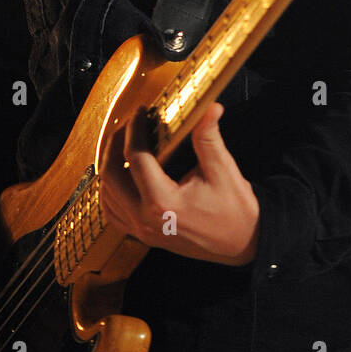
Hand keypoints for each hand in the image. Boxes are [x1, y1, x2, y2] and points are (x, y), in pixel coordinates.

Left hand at [98, 102, 259, 265]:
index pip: (135, 157)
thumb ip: (208, 138)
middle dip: (114, 145)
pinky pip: (113, 214)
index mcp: (163, 202)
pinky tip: (120, 177)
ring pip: (106, 196)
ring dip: (109, 167)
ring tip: (122, 145)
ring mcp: (142, 231)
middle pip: (110, 176)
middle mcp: (146, 219)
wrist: (244, 244)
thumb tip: (209, 108)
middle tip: (128, 125)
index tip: (141, 112)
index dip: (134, 129)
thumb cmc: (236, 211)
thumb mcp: (224, 171)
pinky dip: (110, 192)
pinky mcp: (144, 236)